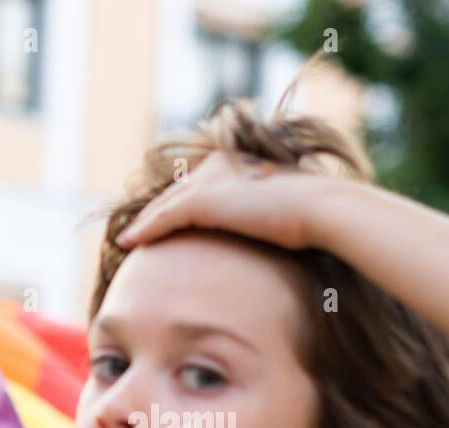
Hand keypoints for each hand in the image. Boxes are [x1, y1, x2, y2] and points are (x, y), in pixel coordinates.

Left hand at [115, 151, 332, 251]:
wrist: (321, 210)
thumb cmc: (316, 216)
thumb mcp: (288, 212)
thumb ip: (270, 216)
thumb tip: (279, 236)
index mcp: (238, 163)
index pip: (198, 186)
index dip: (177, 204)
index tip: (163, 222)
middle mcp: (219, 165)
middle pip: (175, 193)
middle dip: (153, 212)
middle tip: (134, 231)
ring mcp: (209, 181)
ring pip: (164, 205)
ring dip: (142, 223)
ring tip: (126, 240)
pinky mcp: (203, 200)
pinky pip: (163, 218)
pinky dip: (144, 230)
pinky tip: (128, 244)